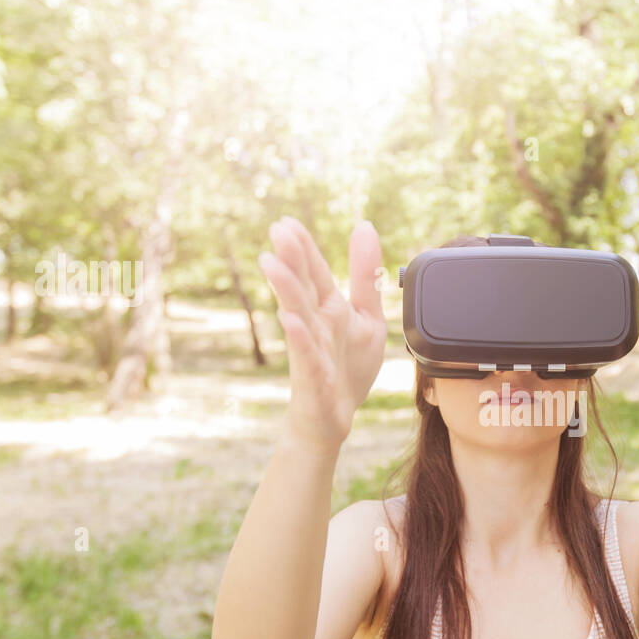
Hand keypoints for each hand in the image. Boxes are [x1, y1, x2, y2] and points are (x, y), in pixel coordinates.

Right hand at [259, 217, 386, 449]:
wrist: (335, 417)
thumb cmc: (347, 366)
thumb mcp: (366, 315)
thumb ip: (366, 274)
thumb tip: (364, 226)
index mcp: (329, 308)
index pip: (315, 272)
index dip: (304, 248)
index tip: (287, 222)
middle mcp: (316, 324)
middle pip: (303, 287)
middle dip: (292, 259)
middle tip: (278, 230)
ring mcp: (312, 349)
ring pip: (297, 315)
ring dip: (286, 290)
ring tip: (271, 264)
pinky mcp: (314, 377)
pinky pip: (306, 355)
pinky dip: (299, 338)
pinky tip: (291, 321)